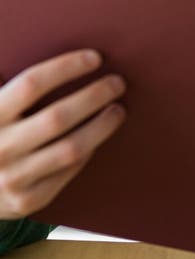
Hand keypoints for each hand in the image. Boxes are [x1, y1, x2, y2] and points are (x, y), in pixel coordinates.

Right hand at [0, 50, 125, 219]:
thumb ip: (14, 90)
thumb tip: (69, 60)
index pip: (31, 84)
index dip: (65, 67)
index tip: (95, 58)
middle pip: (57, 117)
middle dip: (93, 96)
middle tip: (117, 82)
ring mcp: (12, 178)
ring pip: (70, 149)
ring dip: (101, 126)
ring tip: (118, 110)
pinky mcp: (27, 201)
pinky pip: (68, 172)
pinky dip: (87, 152)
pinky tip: (98, 137)